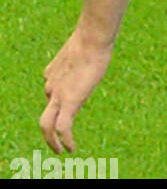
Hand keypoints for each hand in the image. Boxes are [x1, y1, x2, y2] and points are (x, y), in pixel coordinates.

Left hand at [40, 28, 113, 153]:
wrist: (92, 38)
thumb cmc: (93, 38)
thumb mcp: (84, 47)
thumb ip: (84, 53)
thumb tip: (98, 44)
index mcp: (53, 72)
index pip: (52, 92)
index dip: (59, 101)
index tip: (72, 106)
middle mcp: (50, 85)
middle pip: (47, 110)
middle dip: (49, 127)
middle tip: (56, 138)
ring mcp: (57, 95)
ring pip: (47, 125)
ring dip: (51, 141)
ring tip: (60, 150)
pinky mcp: (69, 102)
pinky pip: (63, 128)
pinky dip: (65, 141)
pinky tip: (71, 148)